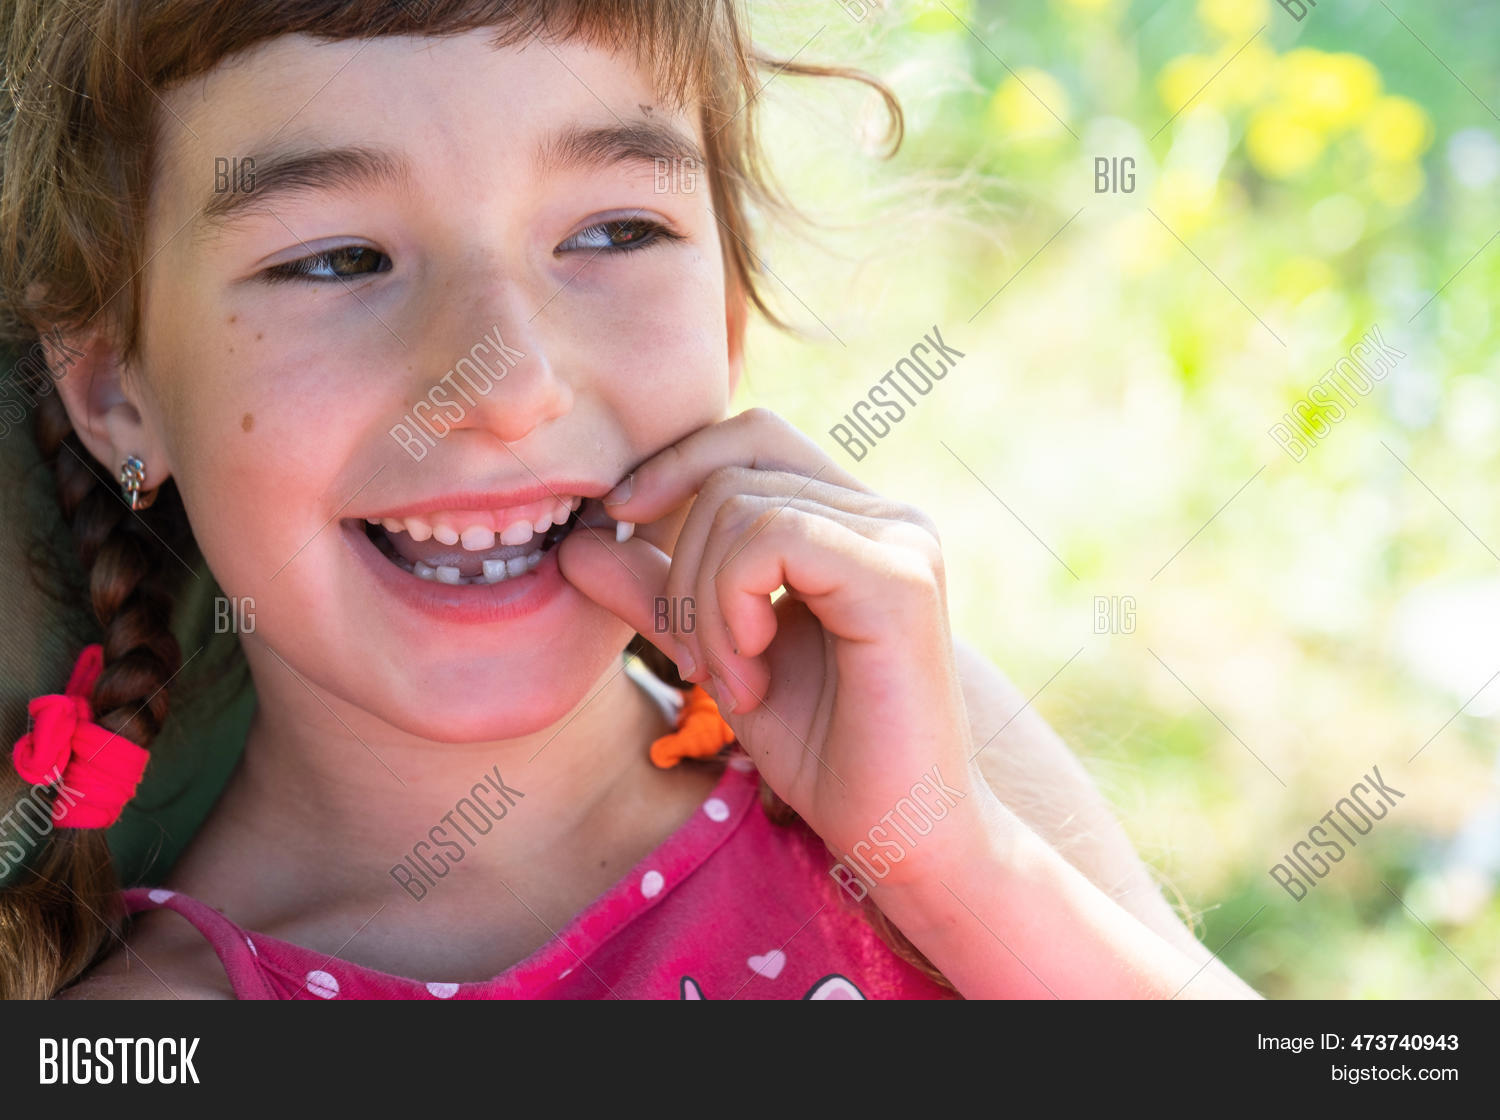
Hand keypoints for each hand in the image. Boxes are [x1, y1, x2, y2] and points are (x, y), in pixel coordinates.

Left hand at [557, 408, 987, 878]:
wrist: (903, 835)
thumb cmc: (825, 752)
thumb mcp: (720, 657)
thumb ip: (660, 593)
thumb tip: (579, 540)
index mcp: (856, 523)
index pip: (751, 438)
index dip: (676, 464)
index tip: (620, 519)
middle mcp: (889, 517)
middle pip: (732, 470)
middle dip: (682, 565)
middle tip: (699, 661)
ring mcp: (901, 542)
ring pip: (741, 506)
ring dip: (704, 603)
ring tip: (734, 681)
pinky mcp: (900, 580)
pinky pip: (772, 540)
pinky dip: (732, 607)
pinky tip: (754, 675)